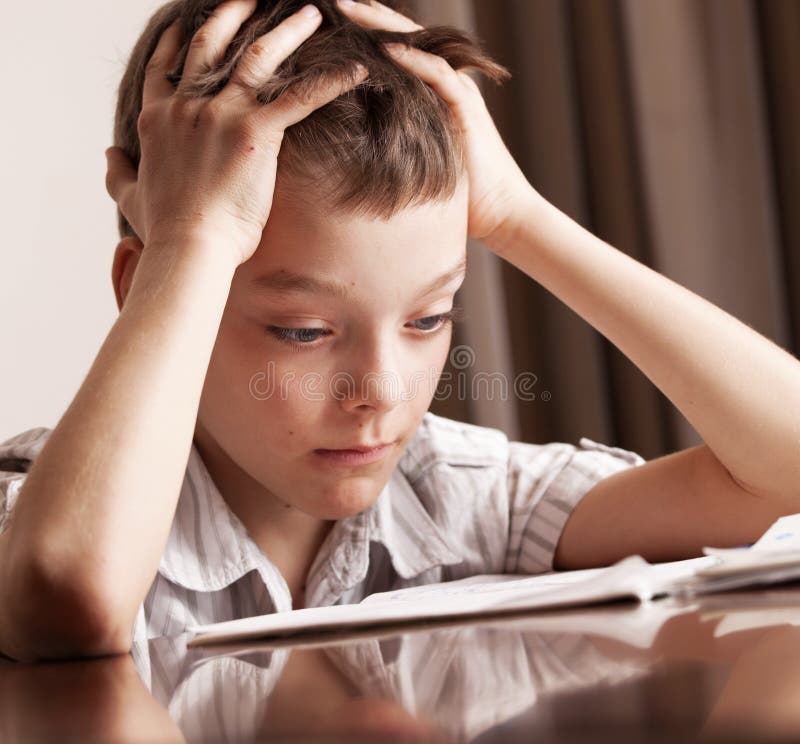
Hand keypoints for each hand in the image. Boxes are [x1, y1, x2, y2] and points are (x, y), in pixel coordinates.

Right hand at [105, 0, 367, 265]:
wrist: (189, 247)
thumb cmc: (164, 230)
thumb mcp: (130, 196)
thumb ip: (118, 172)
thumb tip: (109, 154)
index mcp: (158, 118)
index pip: (165, 65)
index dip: (178, 40)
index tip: (189, 23)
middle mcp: (187, 106)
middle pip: (211, 44)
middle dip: (232, 14)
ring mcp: (222, 114)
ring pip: (258, 56)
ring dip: (287, 31)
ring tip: (310, 14)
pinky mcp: (257, 132)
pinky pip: (301, 97)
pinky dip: (330, 82)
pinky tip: (356, 71)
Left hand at [335, 0, 533, 242]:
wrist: (498, 212)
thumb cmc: (457, 195)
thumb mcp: (415, 160)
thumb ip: (392, 141)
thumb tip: (354, 145)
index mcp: (432, 93)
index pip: (397, 51)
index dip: (368, 34)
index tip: (334, 22)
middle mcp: (446, 84)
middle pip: (404, 37)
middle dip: (369, 17)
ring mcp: (457, 93)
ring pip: (418, 45)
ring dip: (383, 26)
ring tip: (350, 8)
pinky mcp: (466, 108)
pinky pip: (437, 74)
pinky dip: (412, 59)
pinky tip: (385, 48)